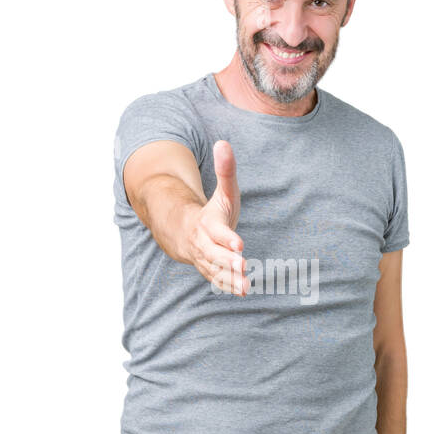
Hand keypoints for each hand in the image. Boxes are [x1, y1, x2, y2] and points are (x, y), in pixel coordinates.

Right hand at [184, 140, 247, 294]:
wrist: (186, 231)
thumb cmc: (213, 211)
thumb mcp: (222, 191)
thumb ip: (225, 170)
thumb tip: (223, 143)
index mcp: (208, 223)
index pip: (216, 231)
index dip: (226, 238)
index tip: (239, 244)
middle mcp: (203, 243)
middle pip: (214, 254)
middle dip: (227, 260)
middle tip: (242, 265)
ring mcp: (204, 258)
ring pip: (215, 270)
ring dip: (229, 278)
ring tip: (246, 286)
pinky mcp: (209, 270)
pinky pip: (216, 280)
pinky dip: (227, 286)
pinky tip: (243, 291)